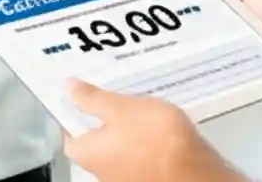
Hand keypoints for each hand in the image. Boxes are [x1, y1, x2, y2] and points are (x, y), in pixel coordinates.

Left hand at [63, 80, 246, 181]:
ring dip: (126, 128)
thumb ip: (92, 99)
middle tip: (113, 92)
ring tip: (138, 102)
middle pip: (94, 141)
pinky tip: (156, 122)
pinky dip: (144, 138)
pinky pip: (140, 153)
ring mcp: (126, 176)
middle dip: (102, 118)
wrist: (194, 172)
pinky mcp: (149, 176)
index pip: (69, 133)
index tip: (82, 94)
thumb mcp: (120, 108)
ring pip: (119, 146)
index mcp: (87, 153)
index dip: (73, 112)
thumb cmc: (153, 138)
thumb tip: (67, 89)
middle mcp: (102, 170)